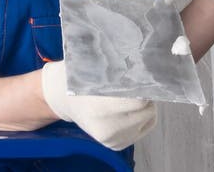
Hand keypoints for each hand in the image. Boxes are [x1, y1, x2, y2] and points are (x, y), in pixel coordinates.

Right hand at [41, 59, 156, 150]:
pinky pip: (143, 129)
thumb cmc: (82, 77)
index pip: (139, 101)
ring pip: (148, 120)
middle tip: (138, 83)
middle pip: (146, 111)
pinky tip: (129, 108)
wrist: (64, 98)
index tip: (144, 76)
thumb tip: (146, 69)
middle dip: (147, 95)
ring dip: (145, 107)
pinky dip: (141, 117)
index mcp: (102, 108)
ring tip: (131, 95)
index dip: (145, 86)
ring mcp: (112, 140)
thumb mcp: (97, 69)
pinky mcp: (116, 145)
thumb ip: (120, 73)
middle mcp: (108, 128)